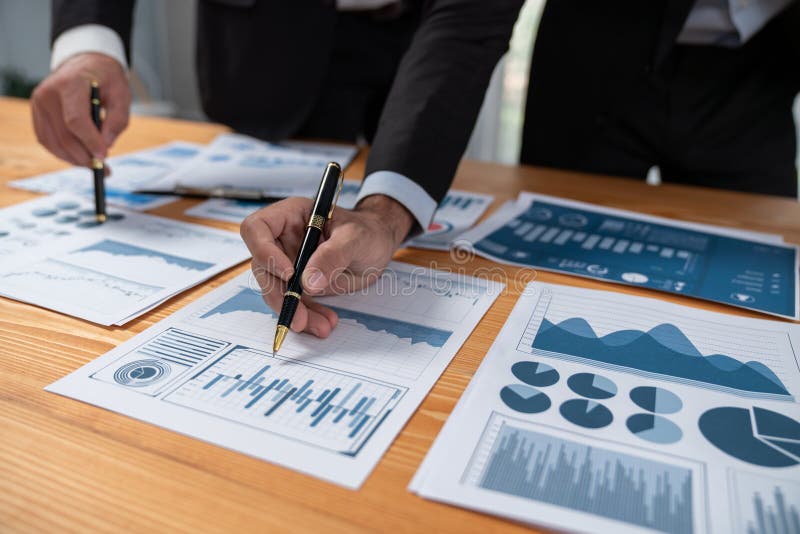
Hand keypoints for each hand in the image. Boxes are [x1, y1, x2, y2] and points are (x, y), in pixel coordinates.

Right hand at [31, 53, 130, 167]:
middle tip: (103, 168)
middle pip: (64, 135)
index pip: (75, 119)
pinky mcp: (37, 114)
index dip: (90, 141)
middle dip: (84, 156)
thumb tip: (107, 144)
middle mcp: (49, 93)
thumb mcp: (122, 94)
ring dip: (75, 159)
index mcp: (71, 83)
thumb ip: (118, 119)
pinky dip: (64, 154)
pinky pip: (48, 141)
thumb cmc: (106, 80)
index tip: (103, 157)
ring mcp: (39, 103)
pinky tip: (80, 157)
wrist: (85, 65)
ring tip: (95, 165)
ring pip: (54, 142)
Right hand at [241, 194, 414, 337]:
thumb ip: (333, 255)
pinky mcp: (298, 283)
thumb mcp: (356, 238)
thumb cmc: (368, 231)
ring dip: (294, 312)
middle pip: (262, 267)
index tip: (289, 274)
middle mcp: (283, 238)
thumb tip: (308, 282)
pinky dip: (306, 317)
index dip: (264, 252)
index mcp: (292, 215)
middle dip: (280, 295)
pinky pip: (293, 302)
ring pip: (276, 290)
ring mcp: (288, 261)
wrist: (379, 246)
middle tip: (300, 318)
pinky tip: (324, 323)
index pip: (257, 228)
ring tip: (322, 326)